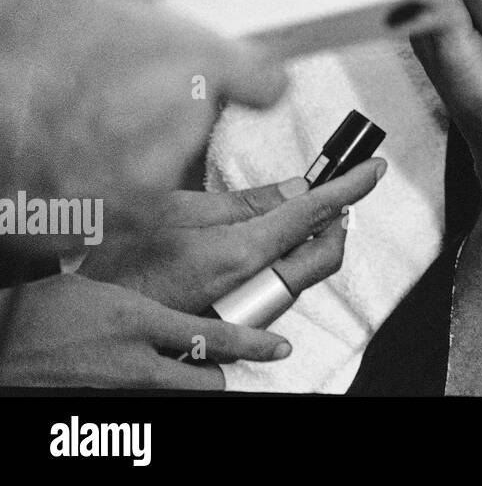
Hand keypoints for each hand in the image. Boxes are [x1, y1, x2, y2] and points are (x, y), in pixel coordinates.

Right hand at [0, 0, 286, 204]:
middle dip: (172, 94)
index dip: (251, 73)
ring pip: (171, 151)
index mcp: (195, 61)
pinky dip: (115, 178)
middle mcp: (188, 122)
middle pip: (204, 109)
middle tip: (118, 80)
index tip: (237, 71)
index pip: (268, 79)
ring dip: (140, 137)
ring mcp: (163, 173)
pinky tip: (76, 155)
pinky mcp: (133, 216)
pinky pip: (144, 196)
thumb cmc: (19, 60)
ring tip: (83, 116)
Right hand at [0, 274, 291, 388]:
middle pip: (207, 383)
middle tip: (227, 356)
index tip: (280, 348)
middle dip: (222, 371)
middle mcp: (135, 364)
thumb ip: (157, 264)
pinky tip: (142, 367)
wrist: (0, 345)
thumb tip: (201, 230)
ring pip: (183, 393)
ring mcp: (122, 390)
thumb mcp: (101, 278)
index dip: (253, 345)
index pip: (214, 338)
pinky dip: (159, 385)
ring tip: (180, 356)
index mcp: (139, 322)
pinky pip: (152, 398)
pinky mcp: (109, 404)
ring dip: (192, 378)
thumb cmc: (45, 304)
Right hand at [79, 160, 385, 313]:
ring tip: (297, 211)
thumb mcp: (180, 212)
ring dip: (312, 241)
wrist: (97, 321)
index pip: (316, 212)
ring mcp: (248, 308)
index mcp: (242, 250)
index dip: (351, 187)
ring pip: (306, 274)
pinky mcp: (239, 322)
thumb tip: (295, 187)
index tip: (373, 170)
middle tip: (334, 193)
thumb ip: (245, 202)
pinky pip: (279, 290)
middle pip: (326, 253)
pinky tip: (265, 241)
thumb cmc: (125, 263)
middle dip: (339, 221)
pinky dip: (285, 262)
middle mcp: (254, 284)